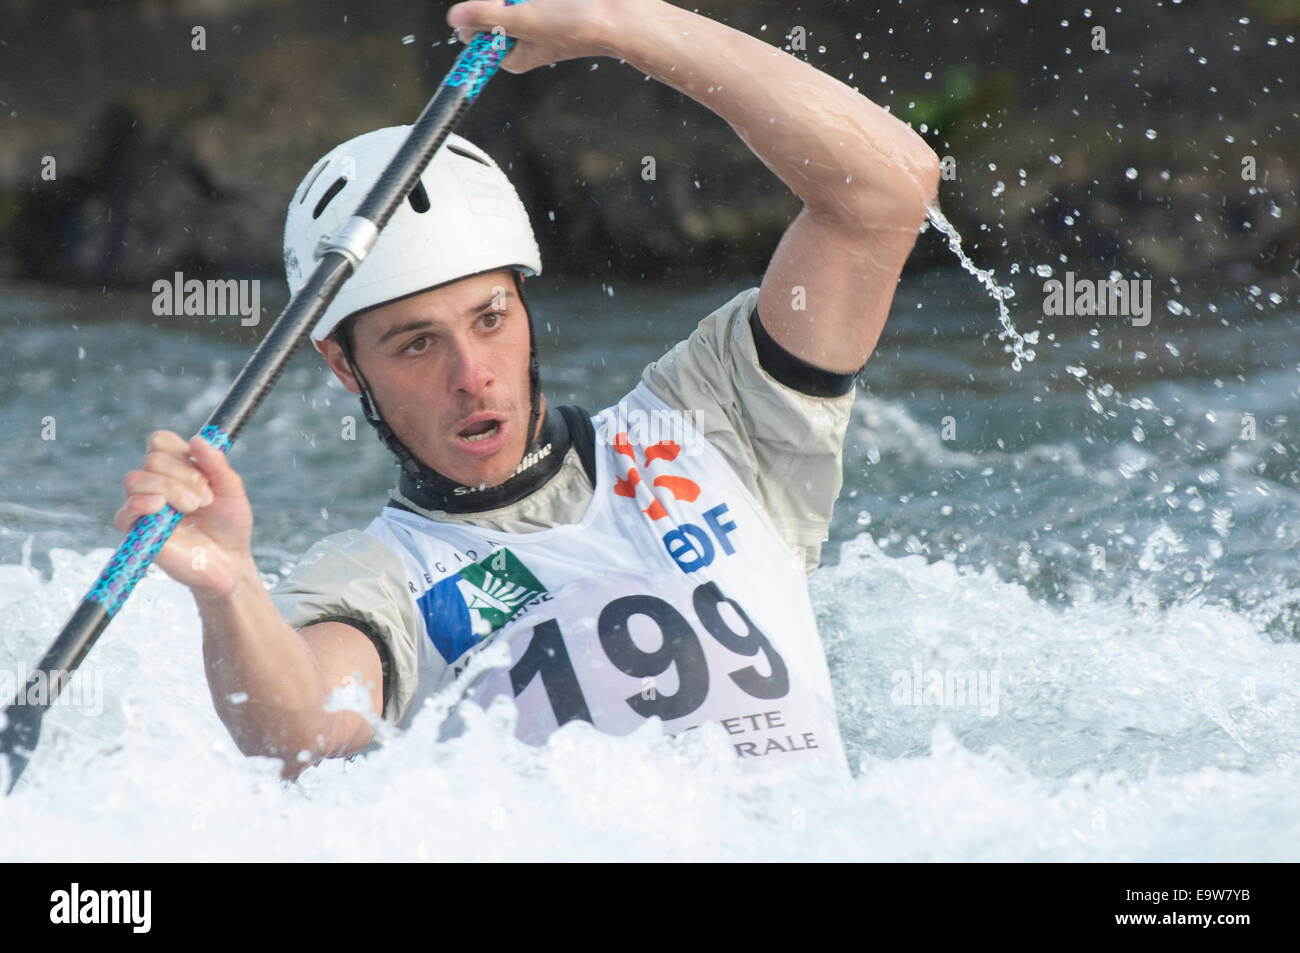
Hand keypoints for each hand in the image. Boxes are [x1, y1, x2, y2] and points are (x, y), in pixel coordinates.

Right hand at [114, 430, 254, 597]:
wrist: (230, 561)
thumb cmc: (230, 525)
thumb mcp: (232, 490)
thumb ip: (217, 464)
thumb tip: (198, 439)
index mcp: (176, 469)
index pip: (160, 442)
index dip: (179, 450)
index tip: (205, 472)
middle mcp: (156, 484)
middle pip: (153, 459)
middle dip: (184, 476)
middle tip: (206, 500)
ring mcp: (144, 508)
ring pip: (135, 479)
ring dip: (169, 489)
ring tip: (192, 508)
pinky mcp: (137, 532)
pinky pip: (124, 512)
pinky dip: (140, 504)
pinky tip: (160, 507)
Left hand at [446, 0, 628, 72]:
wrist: (620, 14)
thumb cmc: (578, 26)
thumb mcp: (524, 21)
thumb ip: (487, 18)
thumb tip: (455, 19)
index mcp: (516, 56)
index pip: (478, 38)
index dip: (478, 19)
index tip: (494, 7)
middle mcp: (526, 39)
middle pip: (495, 13)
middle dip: (504, 2)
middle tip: (522, 1)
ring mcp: (538, 20)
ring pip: (513, 3)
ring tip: (543, 0)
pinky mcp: (550, 6)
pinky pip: (529, 1)